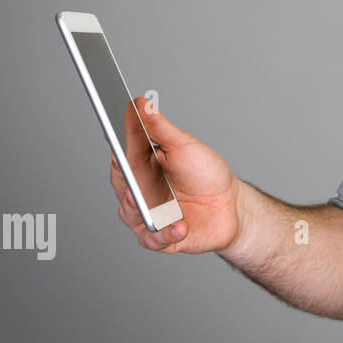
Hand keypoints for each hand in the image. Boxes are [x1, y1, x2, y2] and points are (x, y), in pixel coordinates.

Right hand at [109, 96, 243, 254]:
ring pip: (131, 212)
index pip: (123, 153)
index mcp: (141, 166)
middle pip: (123, 183)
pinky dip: (166, 233)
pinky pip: (154, 239)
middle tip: (125, 166)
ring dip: (139, 207)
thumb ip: (161, 128)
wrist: (231, 206)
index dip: (116, 143)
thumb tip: (141, 104)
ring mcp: (146, 215)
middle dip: (124, 176)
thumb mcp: (185, 147)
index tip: (111, 131)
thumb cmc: (205, 174)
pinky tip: (179, 226)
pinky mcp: (159, 238)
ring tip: (143, 201)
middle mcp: (137, 191)